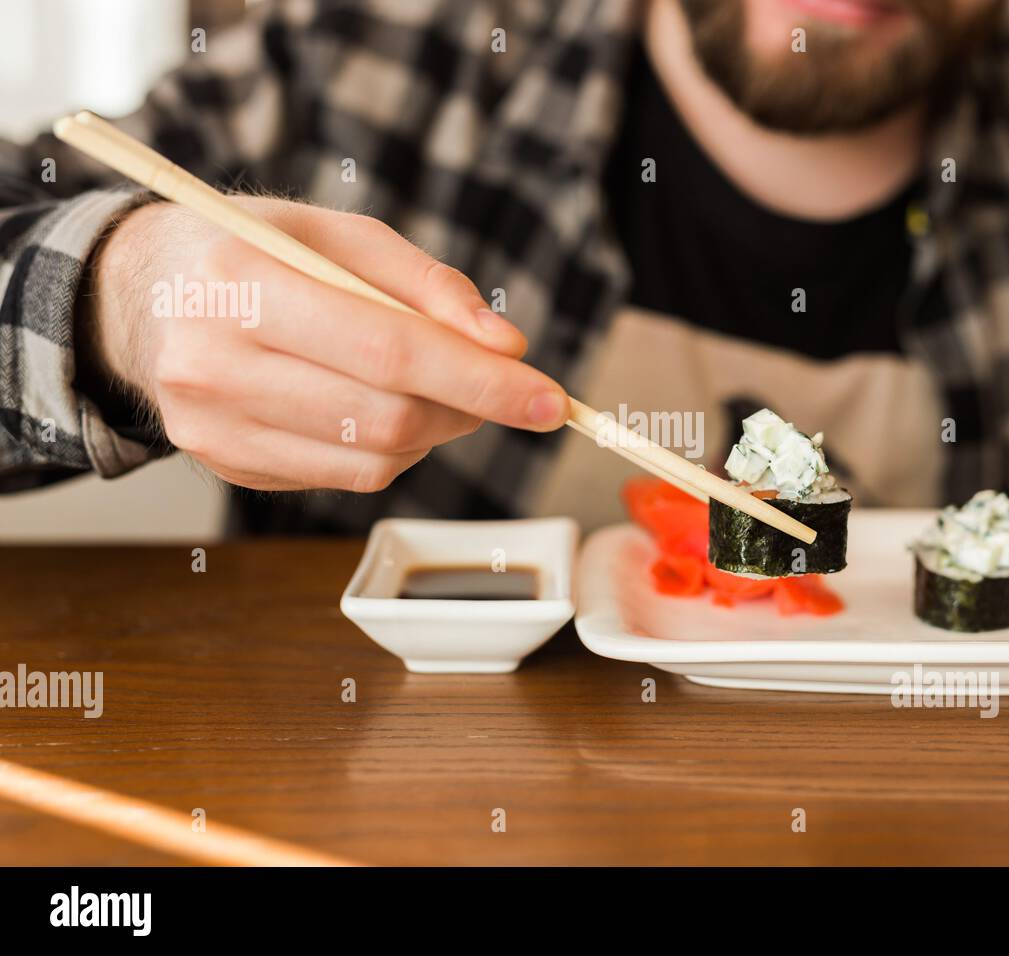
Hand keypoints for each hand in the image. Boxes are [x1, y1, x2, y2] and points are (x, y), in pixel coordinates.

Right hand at [79, 196, 567, 491]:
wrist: (142, 296)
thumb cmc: (253, 252)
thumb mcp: (338, 234)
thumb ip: (427, 284)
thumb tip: (507, 345)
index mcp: (240, 283)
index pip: (387, 350)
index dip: (480, 381)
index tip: (550, 399)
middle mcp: (214, 364)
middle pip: (387, 416)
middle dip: (469, 408)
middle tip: (502, 385)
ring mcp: (213, 428)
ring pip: (374, 459)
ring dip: (436, 432)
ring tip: (436, 388)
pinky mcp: (227, 466)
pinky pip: (345, 477)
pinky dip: (391, 449)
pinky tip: (381, 407)